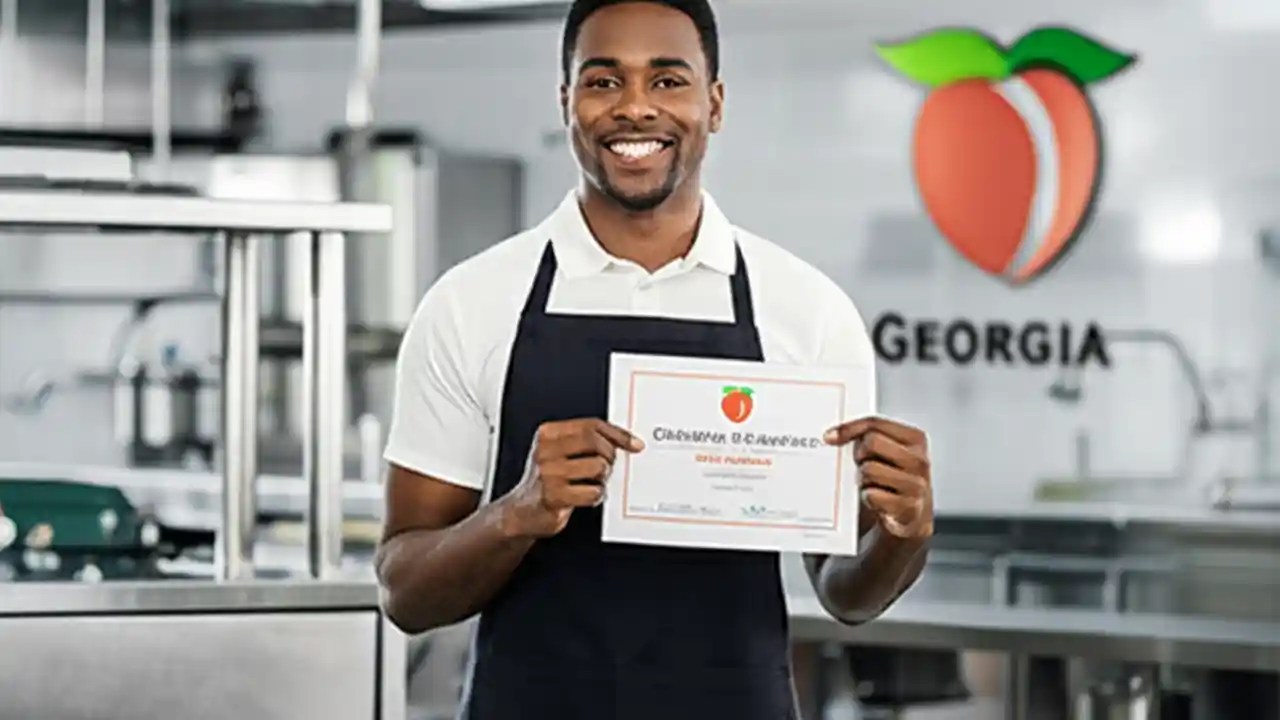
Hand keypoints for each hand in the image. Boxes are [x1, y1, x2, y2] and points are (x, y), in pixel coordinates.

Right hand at [501, 418, 644, 538]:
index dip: (617, 434)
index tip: (633, 444)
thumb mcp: (559, 452)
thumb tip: (627, 441)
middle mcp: (546, 451)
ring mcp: (549, 473)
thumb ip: (587, 441)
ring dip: (602, 478)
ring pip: (597, 467)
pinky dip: (596, 496)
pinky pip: (592, 492)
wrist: (522, 511)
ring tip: (592, 483)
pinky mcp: (554, 496)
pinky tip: (586, 496)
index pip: (590, 425)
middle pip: (594, 442)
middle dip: (610, 455)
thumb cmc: (547, 480)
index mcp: (547, 434)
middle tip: (608, 466)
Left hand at [824, 416, 932, 540]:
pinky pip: (872, 495)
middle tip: (861, 465)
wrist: (911, 517)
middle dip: (859, 455)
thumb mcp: (888, 452)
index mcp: (915, 439)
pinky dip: (868, 498)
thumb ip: (869, 436)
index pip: (875, 423)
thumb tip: (833, 435)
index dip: (849, 428)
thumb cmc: (894, 479)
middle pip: (872, 443)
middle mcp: (919, 460)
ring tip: (872, 485)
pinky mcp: (907, 508)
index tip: (829, 437)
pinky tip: (877, 500)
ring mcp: (916, 485)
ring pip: (869, 469)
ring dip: (863, 479)